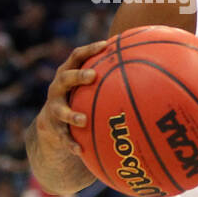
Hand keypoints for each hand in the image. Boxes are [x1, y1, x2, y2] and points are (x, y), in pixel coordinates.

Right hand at [36, 39, 111, 157]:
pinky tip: (80, 150)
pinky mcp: (53, 128)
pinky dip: (71, 143)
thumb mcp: (89, 87)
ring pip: (59, 110)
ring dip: (71, 115)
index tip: (106, 45)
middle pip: (65, 78)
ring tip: (82, 120)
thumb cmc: (80, 100)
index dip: (89, 50)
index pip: (76, 56)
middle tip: (92, 76)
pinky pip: (62, 136)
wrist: (51, 125)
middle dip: (77, 76)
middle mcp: (58, 89)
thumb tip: (146, 65)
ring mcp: (54, 108)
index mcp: (68, 74)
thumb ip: (109, 76)